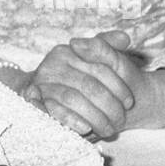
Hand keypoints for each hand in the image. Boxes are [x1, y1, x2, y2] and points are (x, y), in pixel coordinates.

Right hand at [21, 31, 135, 139]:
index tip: (129, 102)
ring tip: (108, 128)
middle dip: (109, 106)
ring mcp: (42, 82)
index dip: (118, 87)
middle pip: (88, 86)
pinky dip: (71, 119)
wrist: (66, 99)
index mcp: (69, 51)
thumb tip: (124, 37)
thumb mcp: (102, 60)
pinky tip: (86, 128)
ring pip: (73, 98)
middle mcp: (53, 64)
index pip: (99, 68)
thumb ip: (111, 47)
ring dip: (94, 116)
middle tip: (120, 120)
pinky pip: (54, 110)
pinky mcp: (35, 101)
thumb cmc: (90, 80)